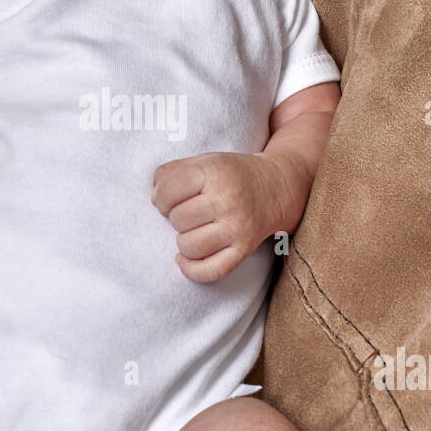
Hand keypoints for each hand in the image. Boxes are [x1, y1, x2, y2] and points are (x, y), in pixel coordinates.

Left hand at [150, 152, 295, 282]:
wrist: (276, 186)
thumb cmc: (232, 174)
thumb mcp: (204, 160)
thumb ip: (172, 172)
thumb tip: (154, 198)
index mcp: (213, 172)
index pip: (168, 191)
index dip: (161, 197)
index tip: (169, 198)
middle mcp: (226, 200)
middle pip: (177, 219)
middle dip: (175, 217)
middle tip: (187, 212)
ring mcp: (237, 227)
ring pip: (189, 246)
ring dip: (183, 241)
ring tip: (191, 230)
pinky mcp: (244, 248)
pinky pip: (211, 270)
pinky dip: (191, 269)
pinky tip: (184, 259)